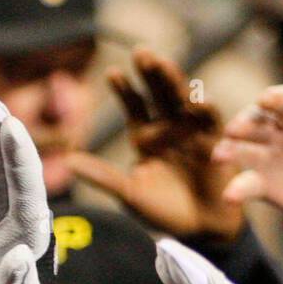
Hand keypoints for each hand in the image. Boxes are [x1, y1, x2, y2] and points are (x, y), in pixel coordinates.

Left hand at [66, 48, 242, 241]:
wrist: (200, 231)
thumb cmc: (164, 212)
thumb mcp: (130, 195)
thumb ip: (103, 176)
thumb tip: (67, 162)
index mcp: (145, 136)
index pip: (134, 105)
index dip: (124, 89)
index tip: (112, 73)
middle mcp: (168, 128)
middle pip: (158, 93)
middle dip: (150, 74)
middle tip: (141, 52)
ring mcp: (192, 132)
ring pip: (182, 99)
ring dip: (175, 81)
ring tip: (164, 64)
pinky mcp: (215, 142)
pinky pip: (211, 122)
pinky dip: (205, 111)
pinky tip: (197, 100)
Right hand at [214, 86, 282, 220]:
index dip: (276, 99)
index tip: (266, 100)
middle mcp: (280, 132)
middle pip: (256, 122)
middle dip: (243, 123)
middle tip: (232, 130)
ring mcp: (268, 158)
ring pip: (243, 150)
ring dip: (229, 151)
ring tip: (219, 157)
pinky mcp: (264, 184)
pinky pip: (247, 185)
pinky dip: (237, 189)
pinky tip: (229, 196)